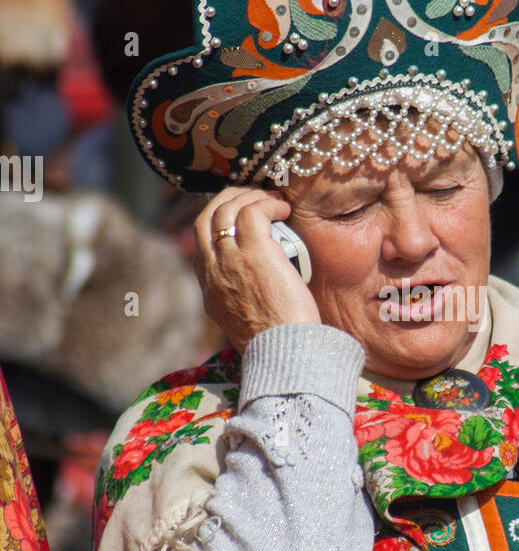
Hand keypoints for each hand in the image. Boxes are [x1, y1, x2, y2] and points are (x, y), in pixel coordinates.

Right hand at [193, 186, 319, 353]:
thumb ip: (246, 298)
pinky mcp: (255, 252)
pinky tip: (283, 209)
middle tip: (254, 197)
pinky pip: (253, 211)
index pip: (202, 244)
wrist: (285, 353)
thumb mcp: (249, 320)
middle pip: (206, 218)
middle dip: (228, 200)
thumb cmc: (279, 342)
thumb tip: (264, 282)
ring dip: (249, 196)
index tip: (239, 215)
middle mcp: (213, 272)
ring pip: (226, 209)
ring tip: (273, 199)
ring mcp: (230, 260)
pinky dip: (267, 203)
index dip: (218, 221)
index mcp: (209, 290)